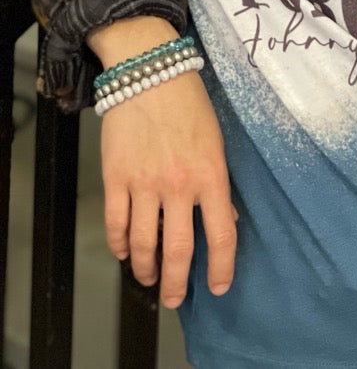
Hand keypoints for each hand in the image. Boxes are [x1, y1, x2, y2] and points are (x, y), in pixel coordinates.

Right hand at [99, 60, 236, 307]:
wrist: (149, 72)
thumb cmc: (188, 102)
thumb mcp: (216, 140)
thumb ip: (218, 182)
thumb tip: (225, 218)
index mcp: (211, 174)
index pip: (221, 234)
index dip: (222, 267)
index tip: (220, 285)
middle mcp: (179, 184)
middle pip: (180, 250)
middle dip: (179, 283)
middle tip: (177, 299)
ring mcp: (144, 183)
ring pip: (144, 244)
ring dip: (146, 269)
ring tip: (149, 279)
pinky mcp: (115, 178)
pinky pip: (116, 224)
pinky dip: (119, 245)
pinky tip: (124, 252)